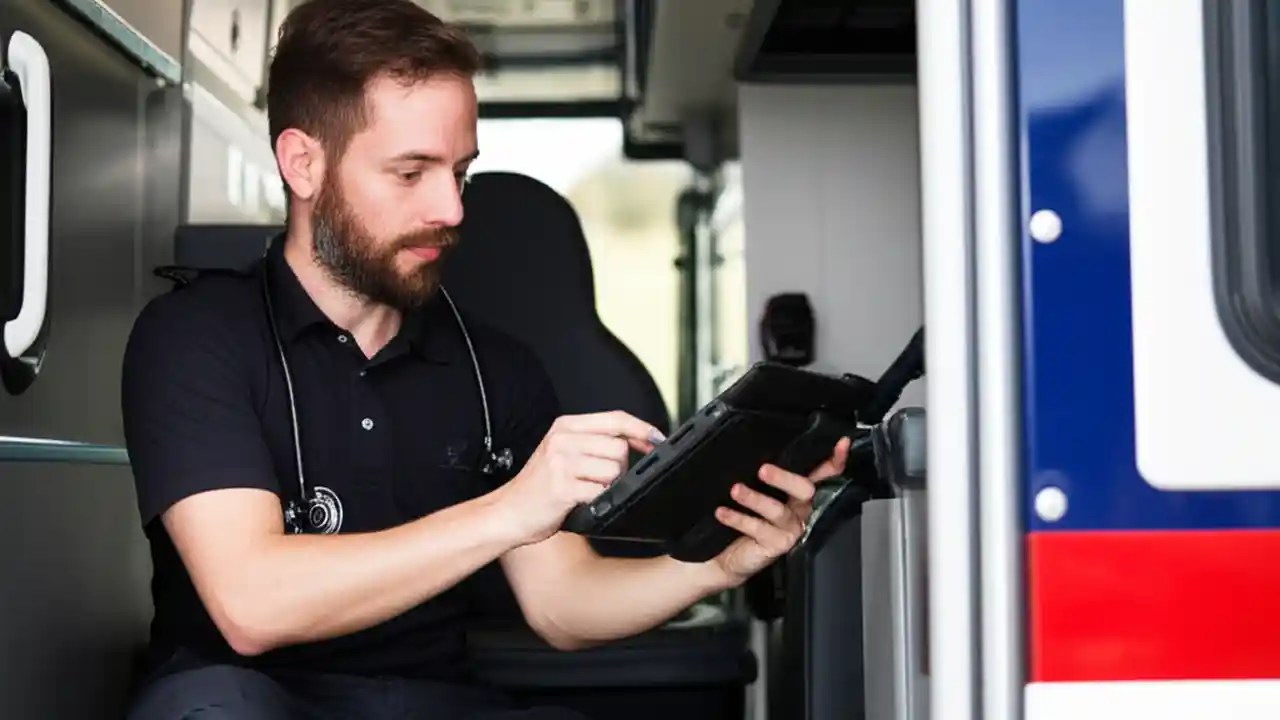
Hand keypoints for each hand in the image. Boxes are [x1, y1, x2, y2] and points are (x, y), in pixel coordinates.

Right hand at [497, 411, 663, 545]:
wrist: (507, 512)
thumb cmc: (539, 487)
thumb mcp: (561, 452)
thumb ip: (593, 442)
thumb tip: (637, 441)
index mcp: (565, 426)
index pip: (615, 418)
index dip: (642, 428)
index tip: (657, 439)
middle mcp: (563, 439)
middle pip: (619, 447)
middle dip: (619, 467)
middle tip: (599, 480)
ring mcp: (561, 462)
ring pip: (613, 470)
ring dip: (609, 486)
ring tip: (588, 491)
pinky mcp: (562, 487)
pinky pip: (601, 492)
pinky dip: (599, 501)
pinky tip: (583, 502)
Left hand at [710, 437, 851, 583]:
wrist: (731, 557)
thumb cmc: (749, 519)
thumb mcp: (760, 492)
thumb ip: (770, 475)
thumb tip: (762, 445)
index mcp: (802, 495)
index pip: (825, 475)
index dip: (835, 460)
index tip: (841, 444)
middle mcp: (802, 512)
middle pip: (805, 491)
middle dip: (785, 478)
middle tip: (763, 469)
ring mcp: (791, 530)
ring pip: (779, 510)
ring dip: (755, 498)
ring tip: (735, 490)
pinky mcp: (777, 545)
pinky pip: (758, 528)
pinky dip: (738, 518)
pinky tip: (722, 512)